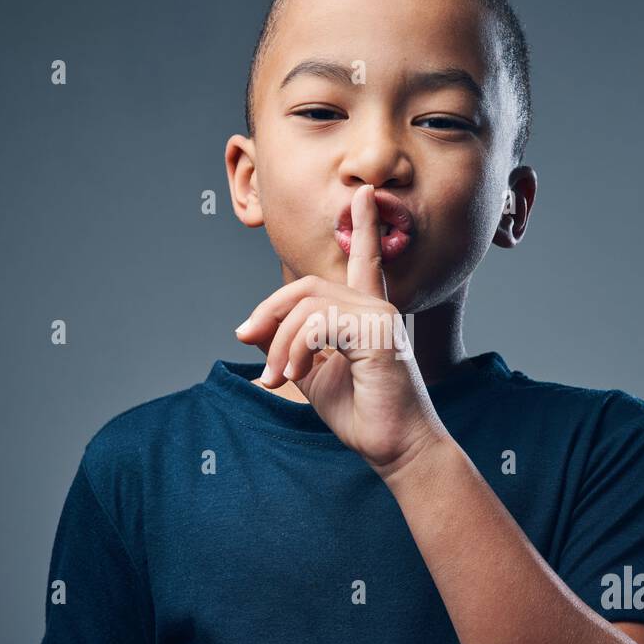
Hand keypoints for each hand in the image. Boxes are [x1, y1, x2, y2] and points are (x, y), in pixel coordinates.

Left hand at [234, 184, 449, 478]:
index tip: (364, 194)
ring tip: (277, 377)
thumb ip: (288, 347)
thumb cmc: (363, 415)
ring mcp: (380, 318)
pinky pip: (318, 325)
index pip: (365, 261)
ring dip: (279, 343)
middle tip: (247, 341)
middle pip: (307, 285)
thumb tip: (250, 328)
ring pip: (307, 306)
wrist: (396, 449)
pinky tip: (294, 375)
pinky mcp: (377, 334)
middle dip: (269, 311)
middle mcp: (377, 308)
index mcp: (367, 314)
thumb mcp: (314, 376)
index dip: (364, 226)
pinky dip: (295, 350)